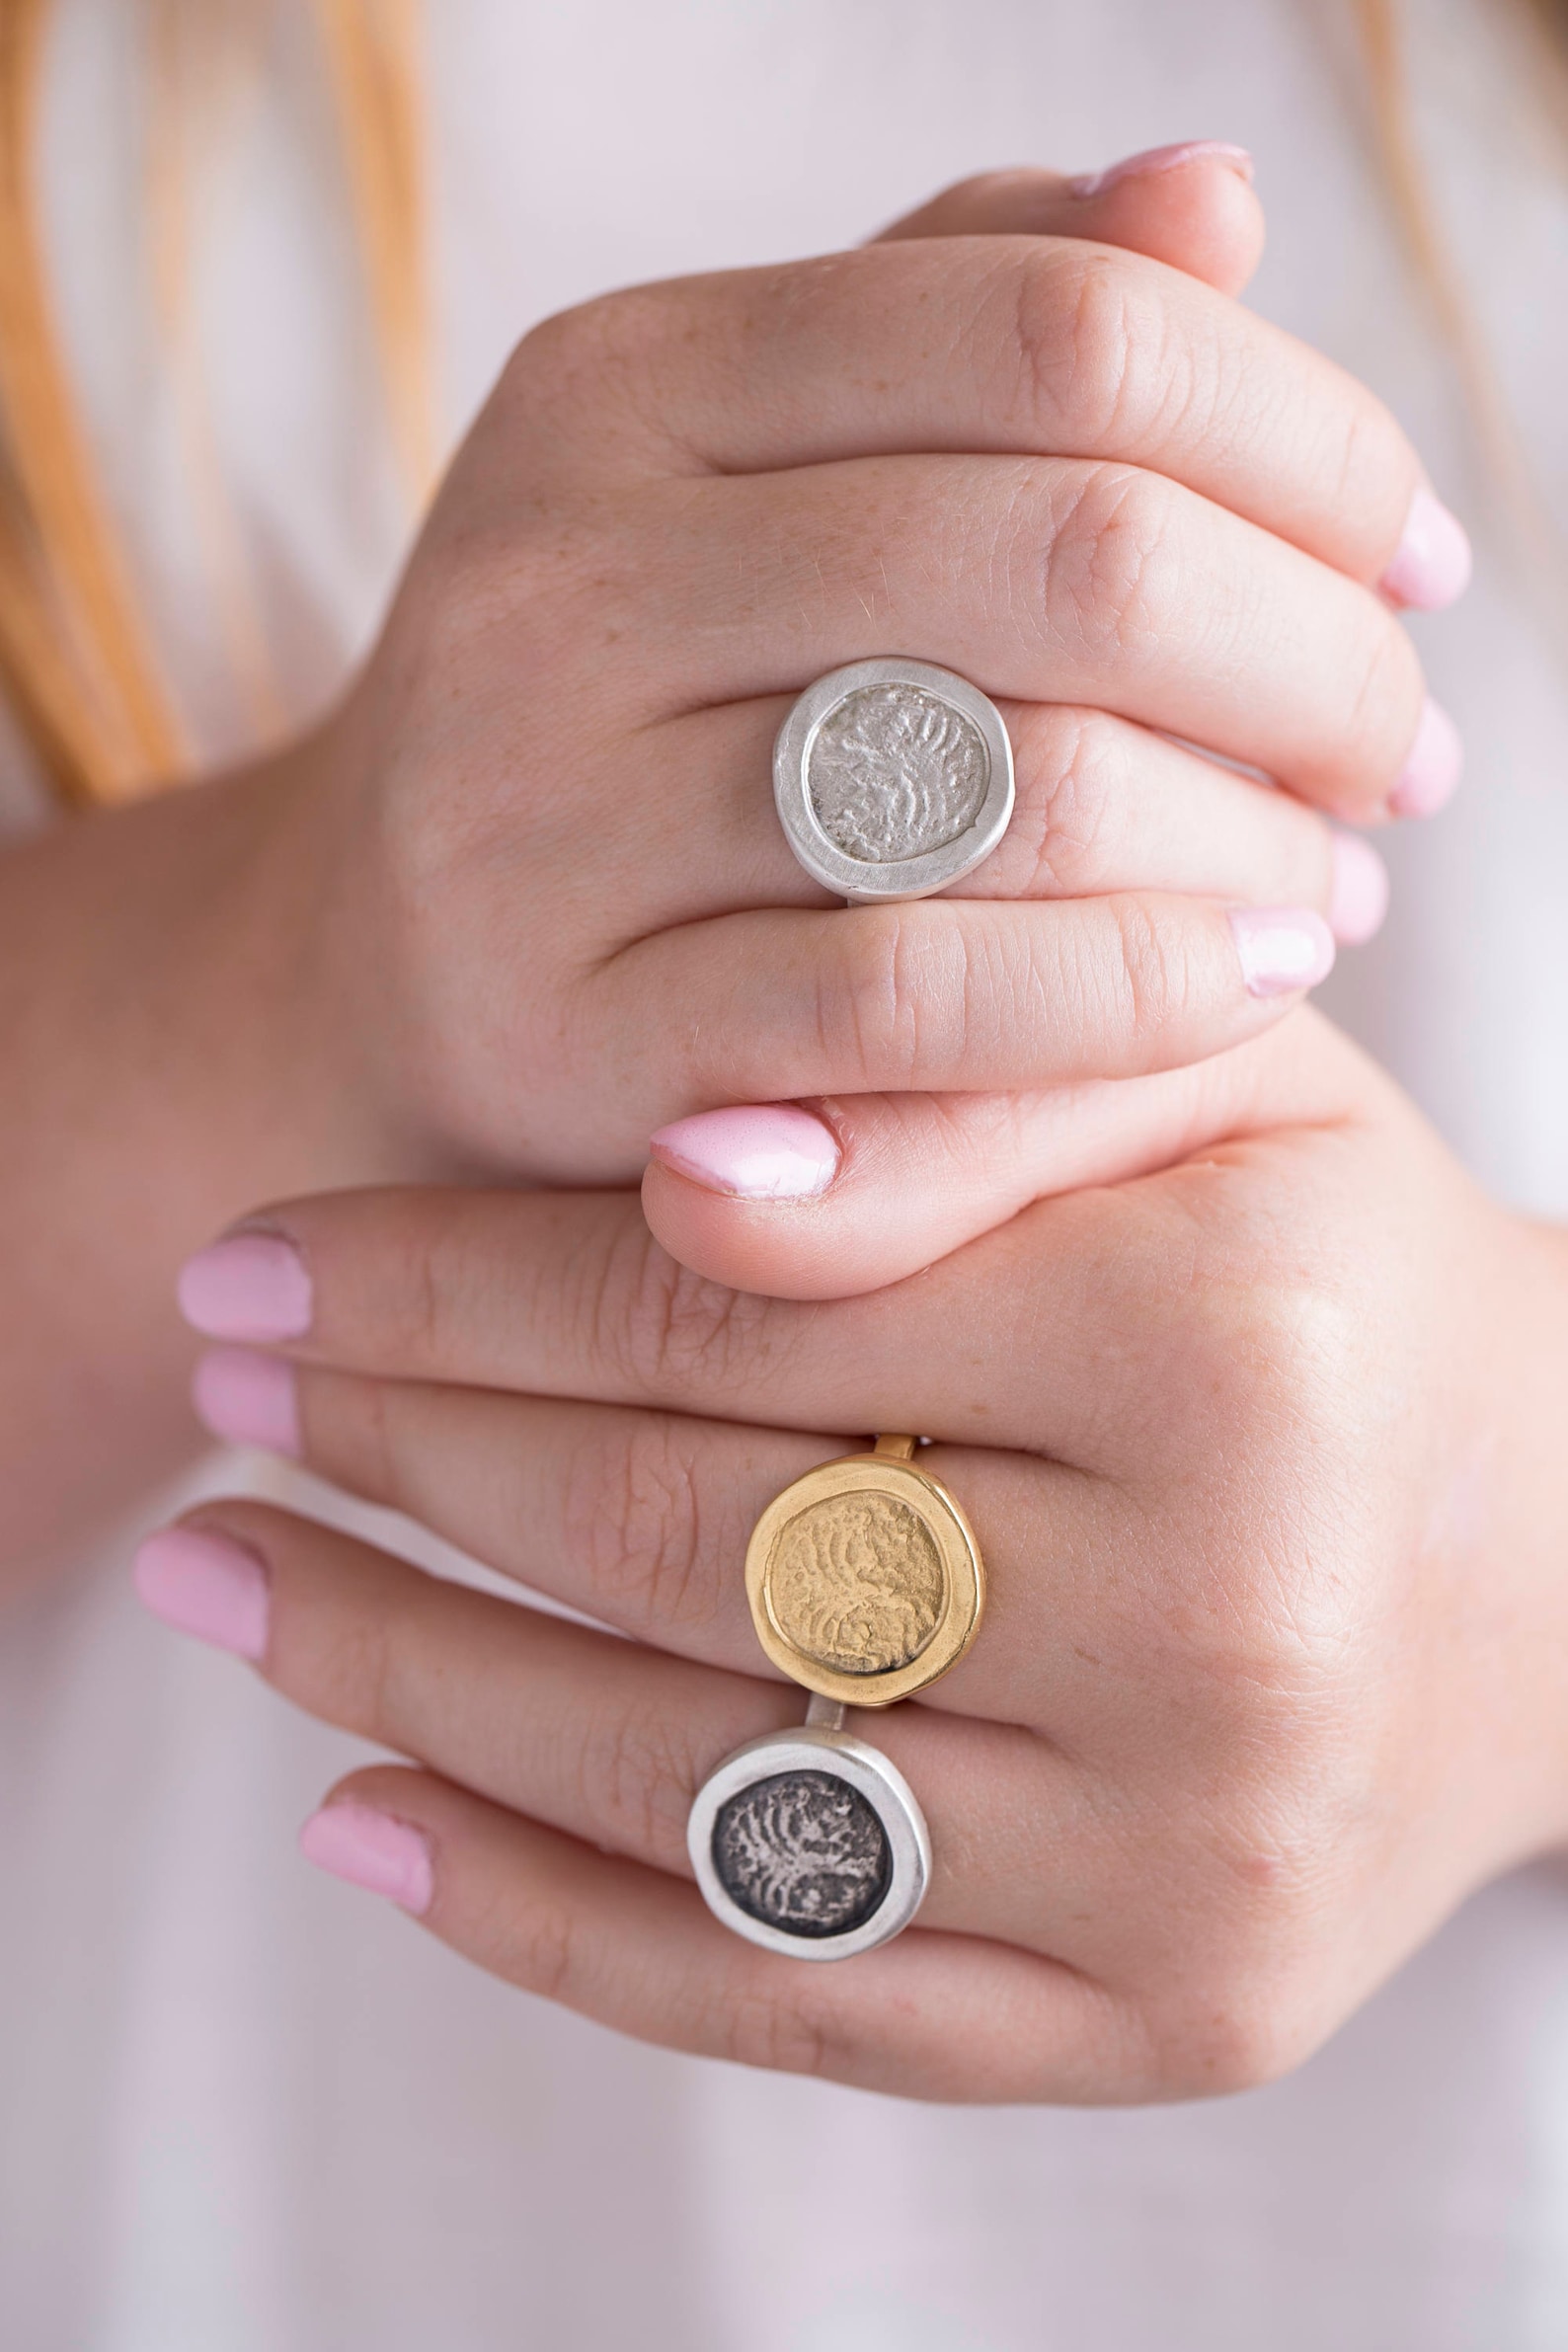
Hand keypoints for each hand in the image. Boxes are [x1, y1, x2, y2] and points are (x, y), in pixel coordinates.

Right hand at [0, 152, 1457, 1569]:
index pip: (1065, 328)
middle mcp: (563, 567)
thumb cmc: (623, 721)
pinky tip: (1244, 987)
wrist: (377, 983)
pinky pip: (920, 996)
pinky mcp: (571, 1026)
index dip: (1307, 439)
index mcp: (630, 381)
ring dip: (1255, 842)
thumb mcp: (742, 481)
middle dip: (1318, 661)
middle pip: (1077, 556)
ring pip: (1020, 788)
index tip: (1412, 563)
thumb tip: (1212, 199)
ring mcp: (542, 807)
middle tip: (1400, 751)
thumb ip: (958, 326)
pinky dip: (1138, 990)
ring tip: (1336, 882)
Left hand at [142, 1013, 1567, 2101]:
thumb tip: (672, 1176)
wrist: (1550, 1551)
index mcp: (1227, 1340)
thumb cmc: (1329, 1276)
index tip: (262, 1262)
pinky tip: (359, 1816)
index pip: (713, 1315)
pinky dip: (537, 1917)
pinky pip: (790, 1989)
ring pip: (692, 1773)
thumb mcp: (1195, 1091)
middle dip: (393, 1455)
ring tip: (223, 1579)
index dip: (440, 1287)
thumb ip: (953, 1099)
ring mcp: (1190, 1861)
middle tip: (219, 1393)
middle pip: (676, 1537)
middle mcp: (1224, 1623)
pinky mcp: (1162, 2019)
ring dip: (402, 1676)